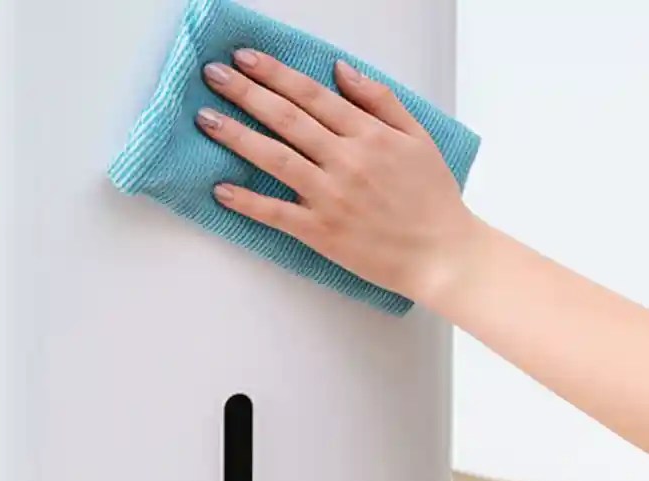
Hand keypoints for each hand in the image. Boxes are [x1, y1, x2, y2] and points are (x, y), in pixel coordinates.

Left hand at [196, 49, 479, 302]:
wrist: (442, 255)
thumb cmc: (432, 197)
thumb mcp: (417, 137)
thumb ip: (380, 100)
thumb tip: (341, 70)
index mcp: (370, 135)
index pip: (312, 95)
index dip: (275, 73)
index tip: (246, 58)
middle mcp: (347, 161)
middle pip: (287, 119)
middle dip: (246, 93)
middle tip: (213, 75)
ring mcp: (331, 197)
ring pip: (275, 159)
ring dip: (236, 136)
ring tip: (206, 119)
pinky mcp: (321, 232)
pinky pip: (276, 214)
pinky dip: (247, 201)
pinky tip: (220, 188)